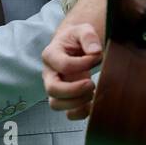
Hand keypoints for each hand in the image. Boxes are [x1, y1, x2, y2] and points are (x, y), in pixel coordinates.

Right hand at [43, 0, 105, 119]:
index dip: (82, 64)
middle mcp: (49, 74)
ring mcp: (55, 88)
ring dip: (77, 103)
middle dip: (74, 90)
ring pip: (56, 104)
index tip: (96, 57)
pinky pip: (68, 114)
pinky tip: (93, 103)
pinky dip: (81, 113)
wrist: (73, 46)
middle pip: (52, 89)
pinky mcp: (65, 99)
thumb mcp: (83, 30)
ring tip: (92, 93)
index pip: (63, 65)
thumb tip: (95, 52)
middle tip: (91, 83)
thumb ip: (89, 37)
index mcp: (51, 55)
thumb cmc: (77, 38)